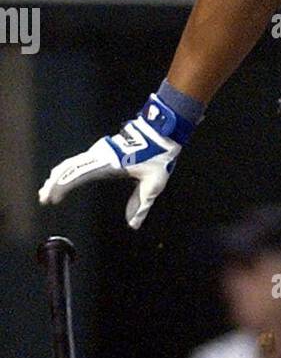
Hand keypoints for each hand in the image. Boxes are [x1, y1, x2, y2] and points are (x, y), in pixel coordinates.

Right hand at [39, 94, 192, 229]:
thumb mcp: (154, 184)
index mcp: (110, 163)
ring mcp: (99, 151)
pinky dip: (66, 170)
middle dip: (55, 183)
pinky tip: (61, 177)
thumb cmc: (159, 156)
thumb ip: (142, 204)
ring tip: (46, 191)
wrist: (160, 132)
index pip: (79, 174)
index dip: (63, 186)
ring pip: (71, 163)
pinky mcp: (101, 151)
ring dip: (58, 176)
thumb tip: (133, 225)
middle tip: (43, 199)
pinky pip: (78, 161)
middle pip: (70, 168)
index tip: (52, 198)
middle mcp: (100, 155)